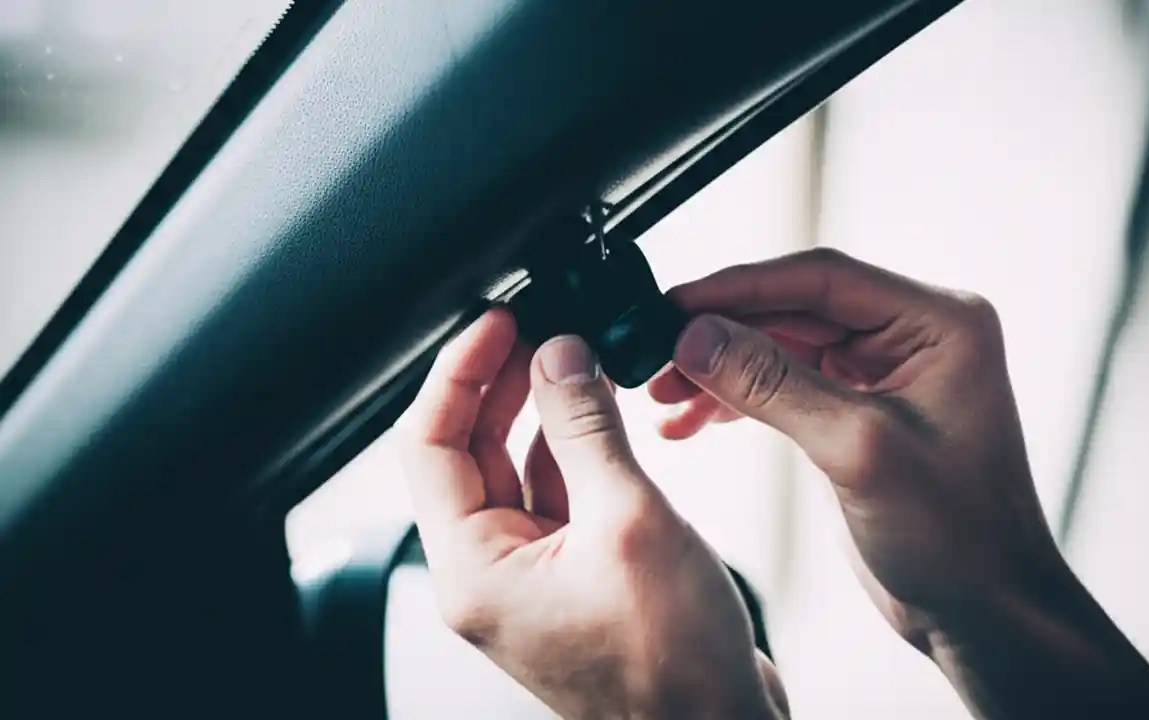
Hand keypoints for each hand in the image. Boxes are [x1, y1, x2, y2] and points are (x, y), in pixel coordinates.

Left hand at [399, 309, 785, 718]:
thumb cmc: (674, 668)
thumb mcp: (629, 521)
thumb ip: (586, 428)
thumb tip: (562, 354)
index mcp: (475, 571)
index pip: (430, 446)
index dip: (459, 372)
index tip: (496, 322)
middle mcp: (489, 574)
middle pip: (468, 452)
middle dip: (501, 382)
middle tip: (539, 325)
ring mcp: (529, 575)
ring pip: (514, 468)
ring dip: (541, 410)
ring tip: (574, 353)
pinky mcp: (569, 573)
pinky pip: (554, 494)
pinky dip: (573, 447)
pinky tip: (598, 410)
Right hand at [651, 248, 1148, 717]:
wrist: (984, 612)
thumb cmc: (958, 538)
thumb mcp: (858, 451)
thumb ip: (773, 386)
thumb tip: (697, 335)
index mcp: (938, 322)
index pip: (821, 278)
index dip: (738, 286)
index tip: (674, 303)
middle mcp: (912, 336)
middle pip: (793, 307)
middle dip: (720, 330)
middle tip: (653, 350)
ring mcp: (884, 372)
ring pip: (781, 345)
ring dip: (720, 366)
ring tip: (661, 391)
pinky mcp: (857, 410)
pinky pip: (784, 384)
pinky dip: (736, 398)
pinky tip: (692, 418)